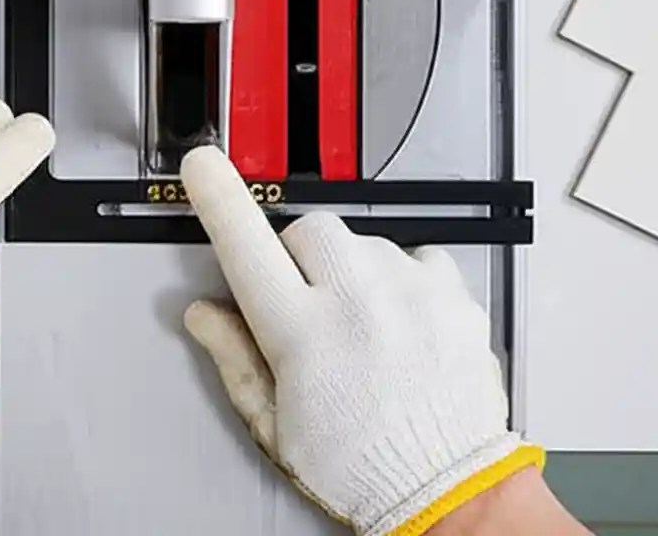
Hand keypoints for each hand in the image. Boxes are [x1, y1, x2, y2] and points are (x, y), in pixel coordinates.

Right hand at [179, 147, 544, 535]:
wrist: (449, 489)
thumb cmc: (363, 468)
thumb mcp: (275, 426)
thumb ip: (236, 359)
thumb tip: (205, 315)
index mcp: (302, 334)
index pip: (246, 247)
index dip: (219, 200)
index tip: (204, 167)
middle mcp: (358, 301)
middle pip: (310, 231)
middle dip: (299, 257)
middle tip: (308, 306)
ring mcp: (411, 292)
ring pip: (364, 242)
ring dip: (353, 270)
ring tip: (364, 331)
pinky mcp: (452, 294)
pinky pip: (416, 258)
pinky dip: (402, 282)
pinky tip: (400, 325)